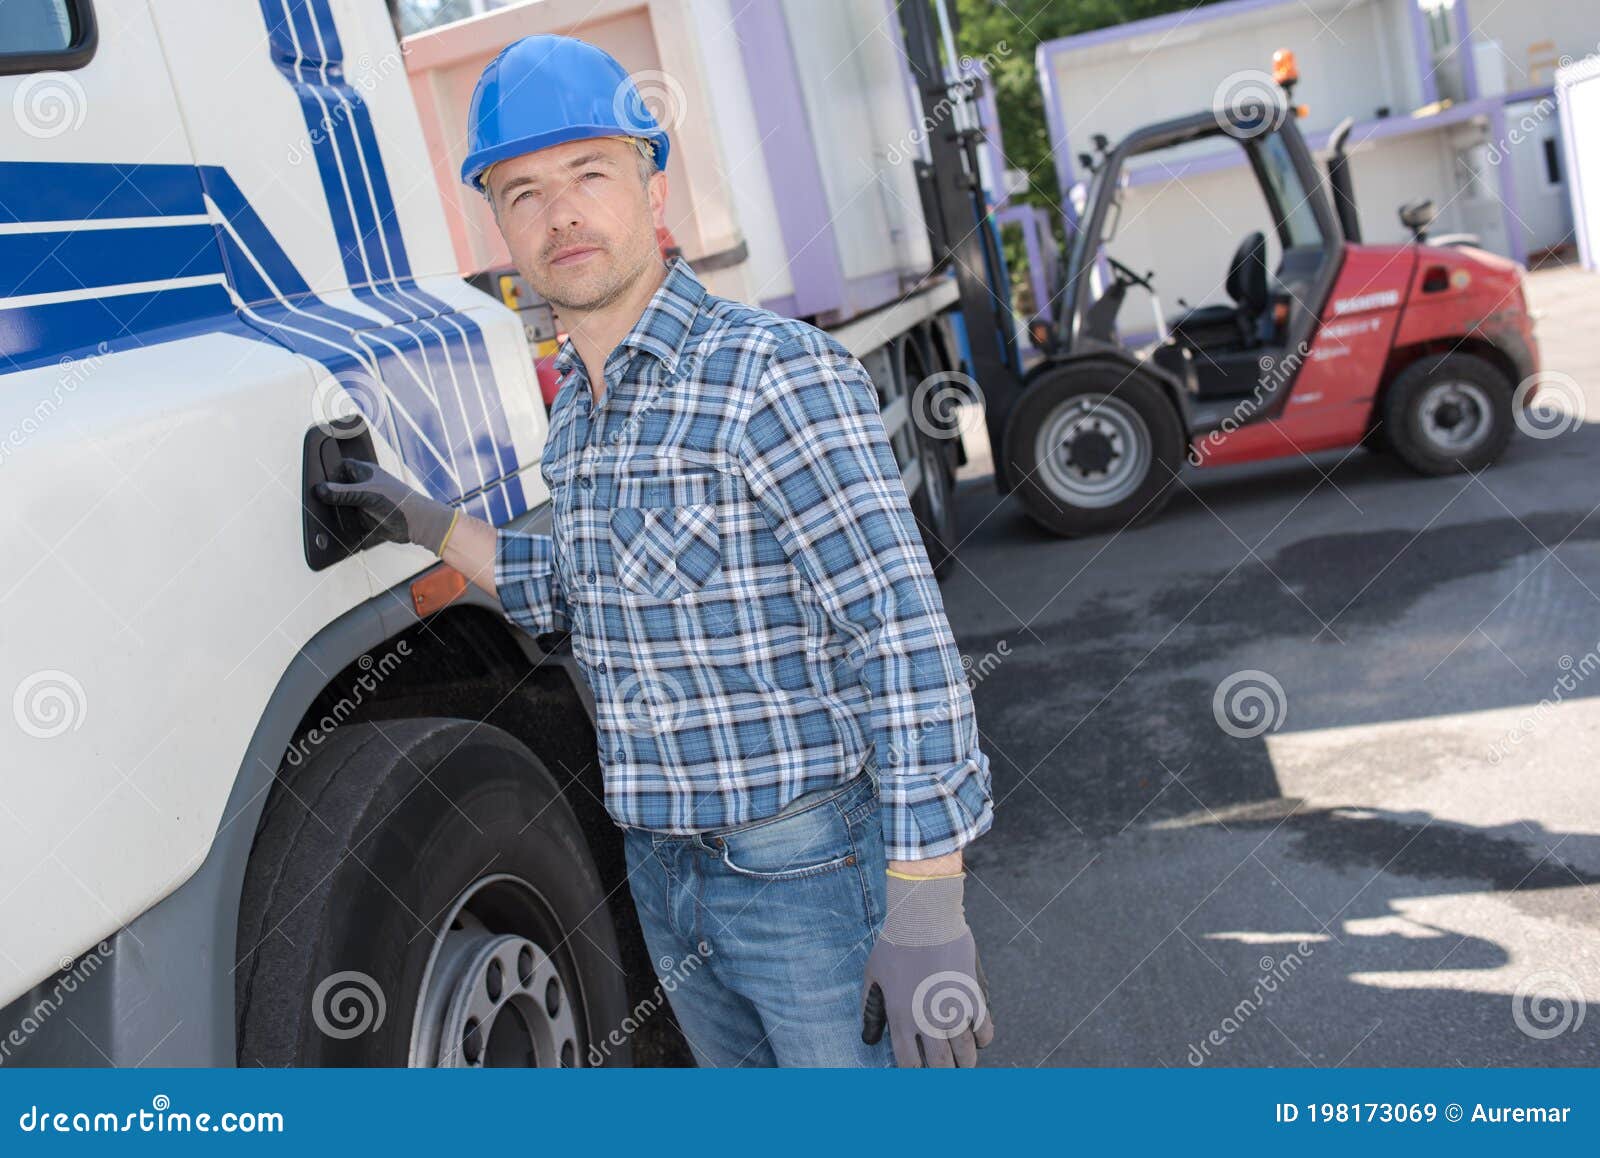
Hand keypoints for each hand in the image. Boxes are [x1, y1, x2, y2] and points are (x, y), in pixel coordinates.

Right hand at [312, 458, 457, 555]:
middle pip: (338, 487)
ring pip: (342, 504)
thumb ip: (342, 493)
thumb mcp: (367, 494)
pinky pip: (348, 519)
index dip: (328, 471)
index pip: (340, 467)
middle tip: (313, 497)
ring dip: (335, 509)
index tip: (313, 477)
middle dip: (328, 492)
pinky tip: (334, 524)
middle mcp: (363, 486)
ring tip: (320, 512)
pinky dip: (342, 522)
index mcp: (364, 472)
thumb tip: (320, 490)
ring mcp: (364, 502)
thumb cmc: (401, 502)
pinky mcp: (365, 517)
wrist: (417, 524)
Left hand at [860, 871, 993, 1065]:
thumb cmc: (895, 943)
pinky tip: (977, 1039)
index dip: (916, 1073)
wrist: (925, 917)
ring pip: (965, 1053)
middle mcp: (928, 1021)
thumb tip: (868, 1039)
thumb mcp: (873, 976)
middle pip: (941, 1065)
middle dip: (944, 1074)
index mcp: (901, 1019)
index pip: (910, 1064)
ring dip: (965, 1063)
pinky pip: (984, 1029)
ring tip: (964, 1064)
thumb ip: (870, 1009)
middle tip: (946, 1073)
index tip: (920, 1072)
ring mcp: (953, 1010)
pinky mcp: (972, 996)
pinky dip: (982, 1039)